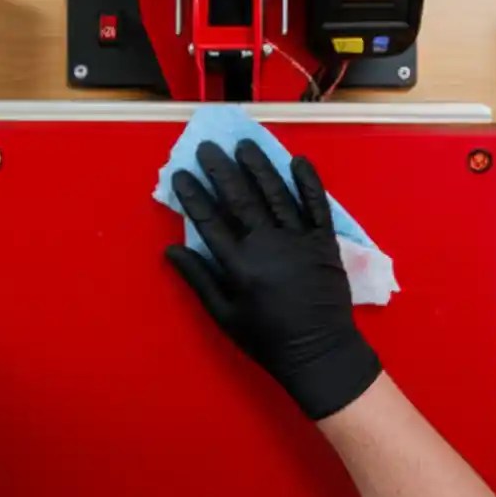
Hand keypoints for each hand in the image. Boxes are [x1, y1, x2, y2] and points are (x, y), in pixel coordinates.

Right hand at [166, 140, 381, 419]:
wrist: (319, 352)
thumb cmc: (266, 338)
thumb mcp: (224, 315)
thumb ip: (199, 279)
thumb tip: (170, 251)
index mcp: (240, 264)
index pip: (210, 220)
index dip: (193, 195)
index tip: (180, 174)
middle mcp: (268, 244)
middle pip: (241, 198)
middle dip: (222, 170)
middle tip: (208, 147)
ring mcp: (300, 239)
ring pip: (276, 194)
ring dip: (259, 166)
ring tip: (244, 144)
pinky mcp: (325, 241)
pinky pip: (317, 204)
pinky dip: (308, 181)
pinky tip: (297, 160)